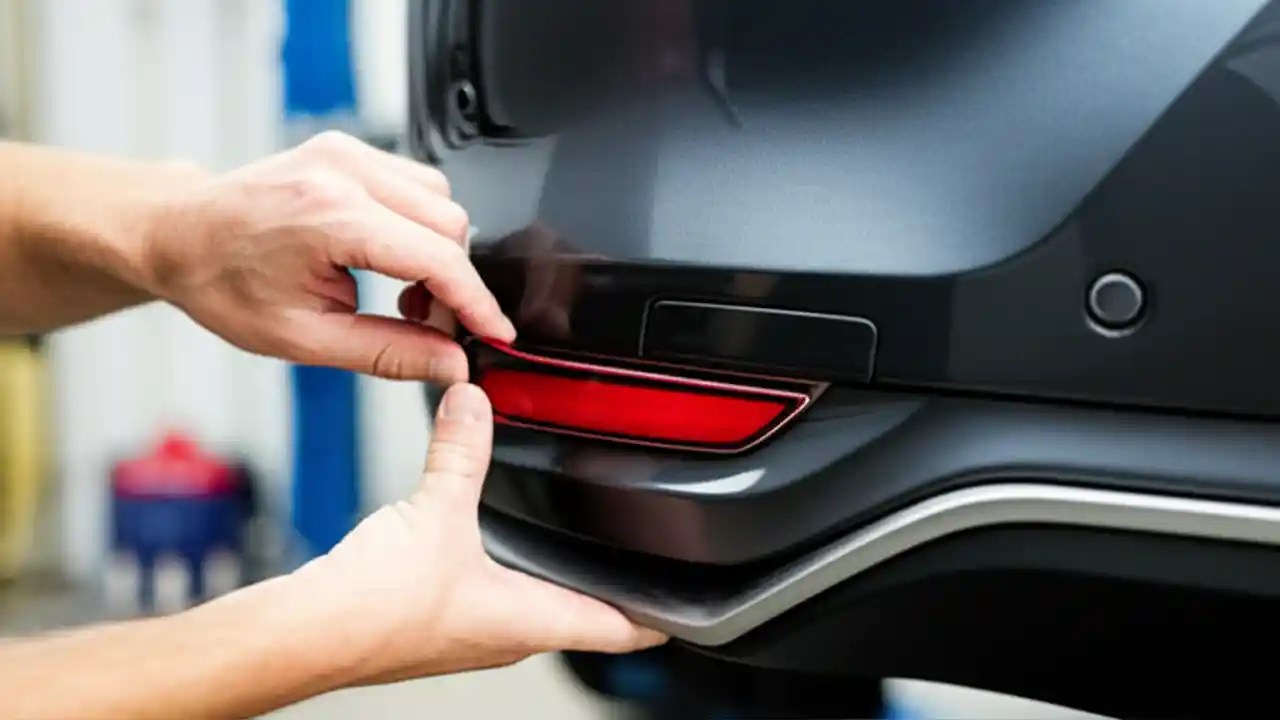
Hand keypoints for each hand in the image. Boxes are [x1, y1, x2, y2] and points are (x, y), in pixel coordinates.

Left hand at [138, 131, 513, 381]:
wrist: (178, 235)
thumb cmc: (222, 283)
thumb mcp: (304, 339)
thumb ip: (389, 354)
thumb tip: (451, 364)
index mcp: (330, 216)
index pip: (438, 257)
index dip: (476, 302)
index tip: (496, 332)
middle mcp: (343, 172)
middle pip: (451, 226)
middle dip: (452, 282)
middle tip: (424, 324)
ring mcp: (346, 153)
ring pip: (442, 202)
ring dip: (437, 253)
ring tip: (399, 293)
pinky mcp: (348, 150)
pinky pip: (417, 186)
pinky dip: (418, 228)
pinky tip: (389, 259)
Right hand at [289, 383, 667, 683]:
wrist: (313, 635)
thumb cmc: (376, 606)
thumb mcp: (436, 511)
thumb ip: (460, 450)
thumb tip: (474, 401)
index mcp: (530, 619)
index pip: (621, 628)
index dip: (662, 616)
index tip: (691, 604)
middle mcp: (508, 636)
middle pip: (583, 621)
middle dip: (612, 593)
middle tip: (638, 563)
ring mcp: (473, 636)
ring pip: (539, 612)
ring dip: (561, 585)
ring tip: (580, 551)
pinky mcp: (439, 625)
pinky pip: (494, 601)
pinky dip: (513, 577)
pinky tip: (496, 549)